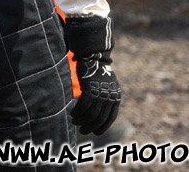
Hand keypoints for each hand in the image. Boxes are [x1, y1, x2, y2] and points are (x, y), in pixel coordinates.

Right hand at [64, 15, 120, 135]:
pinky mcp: (89, 90)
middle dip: (90, 127)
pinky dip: (77, 113)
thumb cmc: (98, 71)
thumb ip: (104, 98)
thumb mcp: (105, 86)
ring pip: (90, 115)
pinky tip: (72, 113)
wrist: (94, 56)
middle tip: (82, 130)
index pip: (111, 118)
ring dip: (81, 120)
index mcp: (116, 97)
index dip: (102, 127)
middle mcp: (110, 97)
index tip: (94, 132)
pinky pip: (82, 107)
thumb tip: (98, 113)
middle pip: (100, 119)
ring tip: (75, 121)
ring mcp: (100, 94)